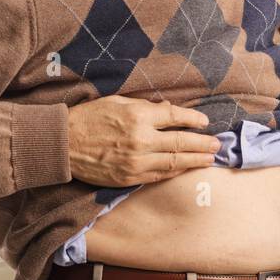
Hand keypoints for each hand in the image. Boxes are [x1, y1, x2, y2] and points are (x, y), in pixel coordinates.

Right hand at [66, 97, 220, 186]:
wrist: (62, 144)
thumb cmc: (88, 118)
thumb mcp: (117, 102)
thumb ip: (145, 106)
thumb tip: (169, 109)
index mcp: (138, 116)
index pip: (175, 117)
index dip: (194, 120)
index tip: (205, 122)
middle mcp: (140, 140)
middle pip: (181, 142)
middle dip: (202, 144)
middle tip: (217, 145)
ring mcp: (136, 161)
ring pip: (174, 162)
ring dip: (195, 160)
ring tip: (210, 159)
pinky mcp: (129, 177)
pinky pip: (160, 176)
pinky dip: (176, 172)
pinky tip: (186, 169)